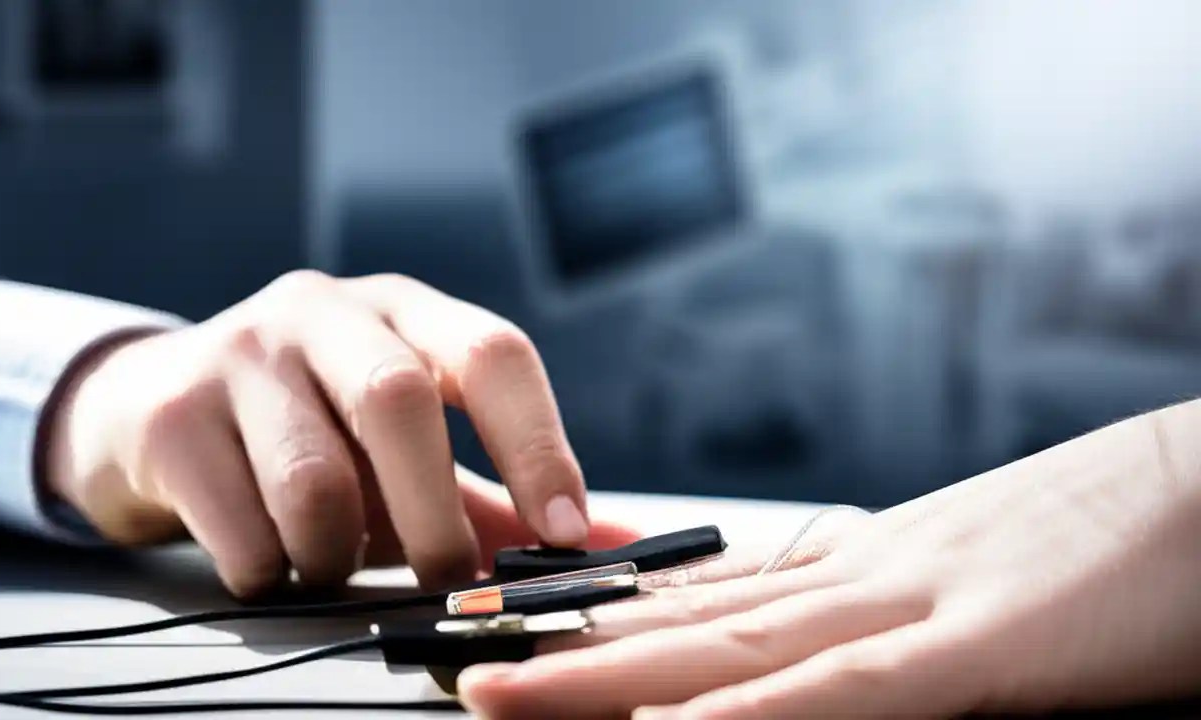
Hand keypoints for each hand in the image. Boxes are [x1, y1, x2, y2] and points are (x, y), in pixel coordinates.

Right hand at [42, 271, 638, 595]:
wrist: (153, 410)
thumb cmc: (314, 435)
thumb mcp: (408, 450)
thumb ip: (504, 497)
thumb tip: (612, 547)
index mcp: (401, 310)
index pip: (491, 351)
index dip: (539, 444)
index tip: (566, 532)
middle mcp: (322, 310)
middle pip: (399, 400)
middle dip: (434, 516)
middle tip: (445, 578)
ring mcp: (238, 353)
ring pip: (316, 482)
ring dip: (339, 556)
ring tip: (331, 564)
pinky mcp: (172, 417)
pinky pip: (244, 530)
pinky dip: (272, 573)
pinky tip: (269, 560)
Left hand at [460, 401, 1200, 717]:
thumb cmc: (1111, 546)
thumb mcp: (974, 581)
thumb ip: (889, 616)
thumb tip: (824, 653)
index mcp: (863, 565)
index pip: (707, 591)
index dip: (601, 616)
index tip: (516, 628)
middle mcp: (861, 577)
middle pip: (685, 617)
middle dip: (564, 647)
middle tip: (458, 656)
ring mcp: (911, 607)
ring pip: (727, 647)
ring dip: (605, 677)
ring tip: (499, 689)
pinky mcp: (979, 648)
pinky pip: (840, 691)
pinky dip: (746, 714)